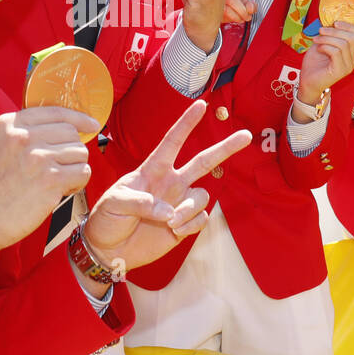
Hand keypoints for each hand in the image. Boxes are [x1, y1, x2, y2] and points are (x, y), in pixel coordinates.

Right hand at [0, 107, 98, 262]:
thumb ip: (23, 134)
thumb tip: (59, 131)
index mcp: (11, 124)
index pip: (56, 112)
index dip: (78, 119)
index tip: (90, 125)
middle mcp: (25, 136)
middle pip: (71, 133)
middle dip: (71, 151)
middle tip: (59, 167)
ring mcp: (38, 157)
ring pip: (80, 153)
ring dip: (74, 168)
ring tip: (57, 181)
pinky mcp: (50, 179)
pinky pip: (82, 172)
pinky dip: (77, 183)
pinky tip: (62, 190)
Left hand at [82, 100, 251, 279]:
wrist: (108, 249)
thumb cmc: (107, 219)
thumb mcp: (114, 202)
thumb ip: (139, 202)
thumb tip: (168, 210)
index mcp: (152, 170)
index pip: (172, 142)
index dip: (186, 124)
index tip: (201, 105)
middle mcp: (170, 183)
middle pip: (203, 161)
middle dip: (225, 148)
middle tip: (246, 135)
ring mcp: (178, 203)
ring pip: (202, 196)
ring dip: (189, 209)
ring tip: (171, 221)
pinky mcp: (184, 225)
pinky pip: (201, 219)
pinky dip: (190, 225)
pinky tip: (174, 230)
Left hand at [297, 23, 353, 104]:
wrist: (307, 82)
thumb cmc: (314, 63)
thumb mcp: (322, 44)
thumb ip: (328, 34)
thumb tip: (329, 20)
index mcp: (351, 52)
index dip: (348, 25)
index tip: (334, 23)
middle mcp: (353, 59)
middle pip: (352, 37)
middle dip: (334, 30)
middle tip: (320, 30)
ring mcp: (348, 66)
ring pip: (343, 44)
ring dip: (327, 38)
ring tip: (316, 40)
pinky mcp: (340, 71)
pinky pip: (336, 52)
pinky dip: (325, 47)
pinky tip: (319, 49)